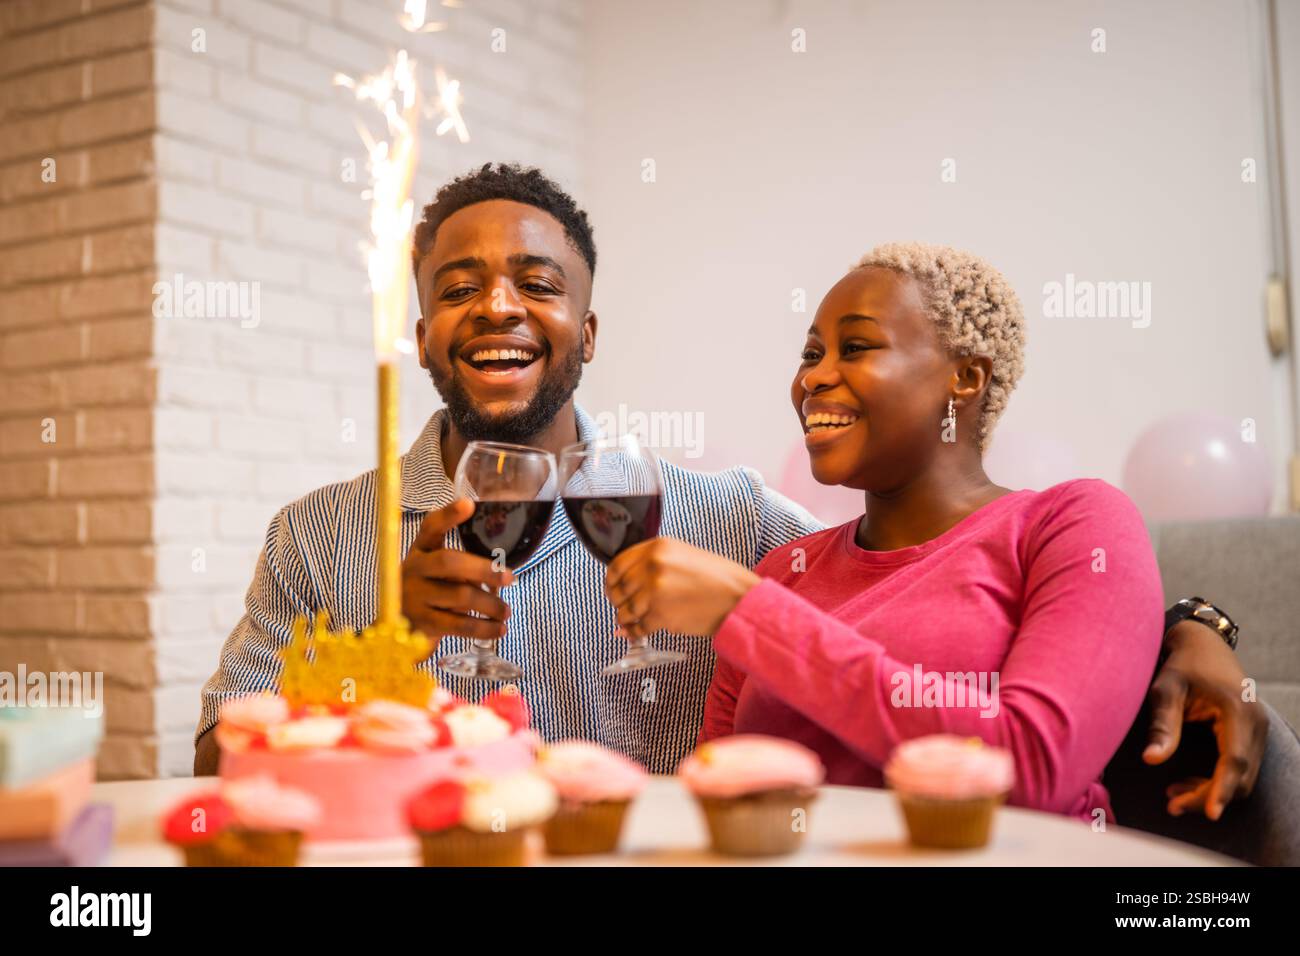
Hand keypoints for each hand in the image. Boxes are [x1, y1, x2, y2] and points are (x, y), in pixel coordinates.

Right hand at [401, 498, 514, 653]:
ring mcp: (414, 597)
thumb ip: (461, 565)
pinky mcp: (422, 623)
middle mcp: (413, 569)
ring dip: (490, 604)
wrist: (399, 628)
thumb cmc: (428, 591)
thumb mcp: (436, 571)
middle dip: (483, 569)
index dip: (449, 515)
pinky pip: (459, 625)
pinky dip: (484, 627)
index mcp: (420, 550)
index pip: (431, 527)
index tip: (469, 504)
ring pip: (459, 596)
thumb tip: (501, 572)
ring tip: (506, 611)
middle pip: (448, 562)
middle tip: (509, 577)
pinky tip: (499, 628)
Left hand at [604, 537, 759, 638]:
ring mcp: (655, 592)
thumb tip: (629, 580)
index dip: (611, 580)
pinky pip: (638, 627)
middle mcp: (653, 567)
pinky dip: (635, 632)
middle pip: (619, 589)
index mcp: (658, 548)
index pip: (618, 564)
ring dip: (626, 619)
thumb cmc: (718, 579)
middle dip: (618, 601)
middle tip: (622, 607)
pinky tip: (639, 631)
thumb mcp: (683, 555)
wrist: (738, 599)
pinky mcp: (661, 615)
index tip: (612, 588)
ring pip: (625, 610)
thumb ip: (654, 563)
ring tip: (632, 621)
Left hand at [1143, 620, 1266, 819]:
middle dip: (1209, 795)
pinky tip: (1187, 786)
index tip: (1210, 813)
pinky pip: (1240, 767)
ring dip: (1212, 791)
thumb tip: (1152, 760)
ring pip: (1242, 775)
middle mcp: (1255, 722)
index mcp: (1237, 710)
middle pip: (1240, 775)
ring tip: (1173, 799)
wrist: (1202, 642)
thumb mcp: (1165, 689)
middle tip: (1171, 805)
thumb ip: (1162, 724)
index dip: (1222, 789)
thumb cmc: (1180, 664)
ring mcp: (1257, 728)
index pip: (1235, 760)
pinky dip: (1217, 781)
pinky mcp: (1251, 733)